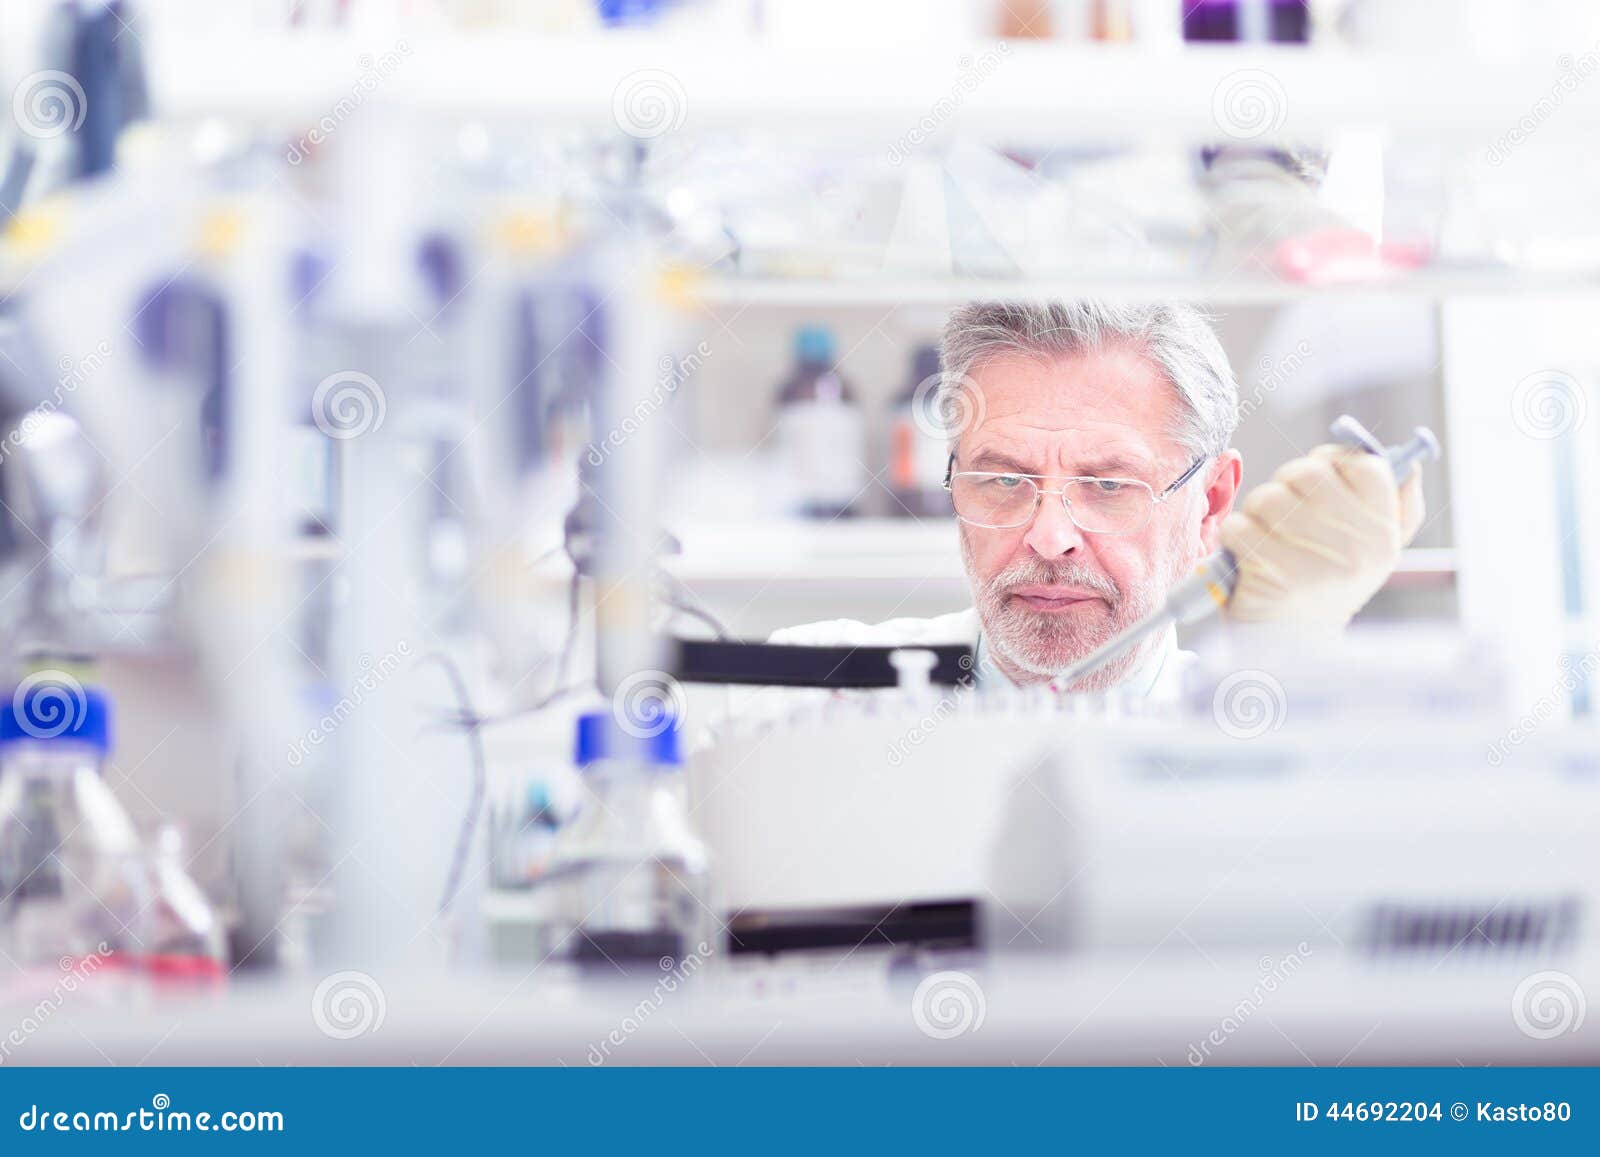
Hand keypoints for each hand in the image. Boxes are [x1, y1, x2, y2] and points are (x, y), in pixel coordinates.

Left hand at [1218, 444, 1424, 629]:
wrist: (1293, 645)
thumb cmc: (1328, 582)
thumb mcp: (1373, 549)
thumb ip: (1397, 504)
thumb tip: (1409, 465)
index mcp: (1384, 534)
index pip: (1365, 466)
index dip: (1332, 461)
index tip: (1318, 477)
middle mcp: (1356, 550)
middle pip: (1308, 473)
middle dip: (1286, 483)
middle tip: (1283, 506)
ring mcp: (1314, 567)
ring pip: (1269, 498)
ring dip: (1257, 510)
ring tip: (1267, 533)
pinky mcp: (1271, 579)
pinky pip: (1239, 527)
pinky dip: (1236, 535)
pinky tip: (1248, 553)